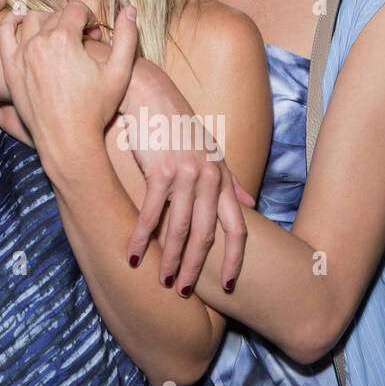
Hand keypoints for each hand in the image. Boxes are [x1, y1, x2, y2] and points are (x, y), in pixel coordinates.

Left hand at [0, 0, 137, 157]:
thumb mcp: (120, 73)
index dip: (90, 16)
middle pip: (56, 14)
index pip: (76, 8)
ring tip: (58, 35)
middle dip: (72, 22)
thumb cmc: (96, 109)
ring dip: (47, 21)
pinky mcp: (11, 68)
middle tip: (82, 41)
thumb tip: (130, 9)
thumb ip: (127, 37)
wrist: (68, 140)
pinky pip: (5, 33)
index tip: (95, 33)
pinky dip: (13, 22)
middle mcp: (40, 42)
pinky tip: (22, 22)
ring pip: (32, 20)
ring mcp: (22, 55)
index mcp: (65, 39)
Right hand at [120, 62, 255, 292]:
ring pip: (181, 228)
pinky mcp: (160, 169)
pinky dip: (142, 237)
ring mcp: (185, 173)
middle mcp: (209, 177)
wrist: (150, 94)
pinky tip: (133, 256)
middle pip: (208, 235)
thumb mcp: (211, 152)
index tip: (228, 286)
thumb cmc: (178, 125)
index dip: (234, 260)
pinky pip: (152, 213)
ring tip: (162, 280)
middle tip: (183, 291)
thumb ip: (231, 182)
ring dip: (170, 259)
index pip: (238, 228)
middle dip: (196, 268)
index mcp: (222, 178)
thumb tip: (251, 205)